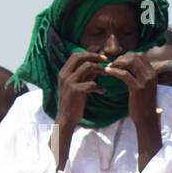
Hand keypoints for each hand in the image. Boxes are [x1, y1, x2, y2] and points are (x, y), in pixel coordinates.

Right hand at [51, 51, 106, 167]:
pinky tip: (104, 91)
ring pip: (87, 67)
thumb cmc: (73, 102)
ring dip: (100, 69)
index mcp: (64, 72)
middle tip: (106, 61)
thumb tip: (97, 66)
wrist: (66, 118)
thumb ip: (85, 76)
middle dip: (94, 57)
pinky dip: (100, 86)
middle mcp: (64, 74)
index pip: (75, 55)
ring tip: (107, 74)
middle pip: (80, 57)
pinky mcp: (75, 91)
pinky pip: (91, 84)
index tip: (101, 57)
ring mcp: (68, 82)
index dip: (89, 54)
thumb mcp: (78, 86)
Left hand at [104, 52, 161, 167]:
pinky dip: (114, 71)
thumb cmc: (143, 104)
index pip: (141, 55)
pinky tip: (107, 72)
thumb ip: (139, 76)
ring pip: (130, 62)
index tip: (118, 61)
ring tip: (109, 68)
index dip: (128, 55)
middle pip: (135, 56)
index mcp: (153, 73)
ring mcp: (145, 81)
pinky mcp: (137, 88)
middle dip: (121, 58)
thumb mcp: (144, 87)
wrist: (147, 119)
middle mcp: (151, 75)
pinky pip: (124, 74)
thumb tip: (127, 66)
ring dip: (117, 63)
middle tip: (112, 64)